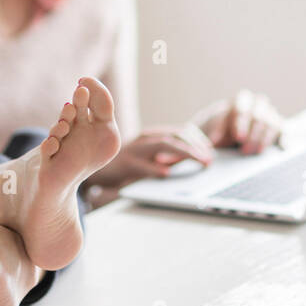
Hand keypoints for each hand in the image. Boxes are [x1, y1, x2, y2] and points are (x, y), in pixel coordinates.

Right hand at [93, 123, 216, 188]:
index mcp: (152, 135)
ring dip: (185, 153)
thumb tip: (194, 160)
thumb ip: (167, 157)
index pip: (181, 131)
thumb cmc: (126, 164)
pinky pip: (141, 165)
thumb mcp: (148, 158)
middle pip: (176, 136)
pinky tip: (166, 173)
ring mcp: (134, 149)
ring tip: (199, 161)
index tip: (212, 151)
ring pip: (163, 145)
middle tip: (211, 159)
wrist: (93, 167)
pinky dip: (154, 168)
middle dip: (196, 146)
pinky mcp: (124, 163)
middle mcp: (145, 138)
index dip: (199, 139)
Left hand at [194, 89, 284, 154]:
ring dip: (264, 138)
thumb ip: (210, 131)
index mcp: (239, 101)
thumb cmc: (214, 133)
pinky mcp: (278, 130)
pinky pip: (285, 131)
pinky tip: (283, 148)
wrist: (224, 141)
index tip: (238, 137)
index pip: (243, 101)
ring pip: (273, 121)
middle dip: (253, 132)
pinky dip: (285, 139)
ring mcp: (269, 116)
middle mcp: (256, 105)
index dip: (242, 119)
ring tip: (254, 153)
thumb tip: (212, 141)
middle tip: (244, 150)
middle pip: (261, 111)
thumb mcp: (208, 130)